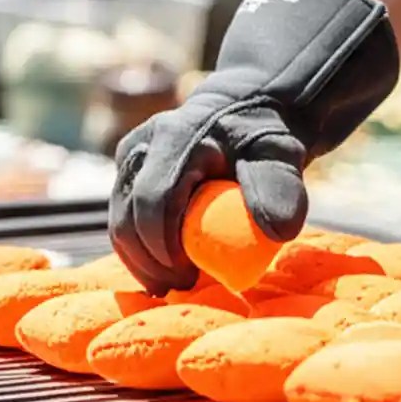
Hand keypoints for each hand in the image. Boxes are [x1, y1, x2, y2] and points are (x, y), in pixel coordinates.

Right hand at [109, 0, 399, 295]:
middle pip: (127, 221)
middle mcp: (141, 147)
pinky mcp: (127, 176)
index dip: (164, 250)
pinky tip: (169, 269)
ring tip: (180, 282)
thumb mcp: (282, 155)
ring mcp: (129, 161)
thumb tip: (277, 230)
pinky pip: (123, 223)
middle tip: (186, 289)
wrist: (245, 112)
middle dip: (150, 265)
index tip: (192, 278)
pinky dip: (142, 253)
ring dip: (143, 263)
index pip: (153, 203)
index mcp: (175, 138)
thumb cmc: (264, 137)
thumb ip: (281, 187)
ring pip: (118, 226)